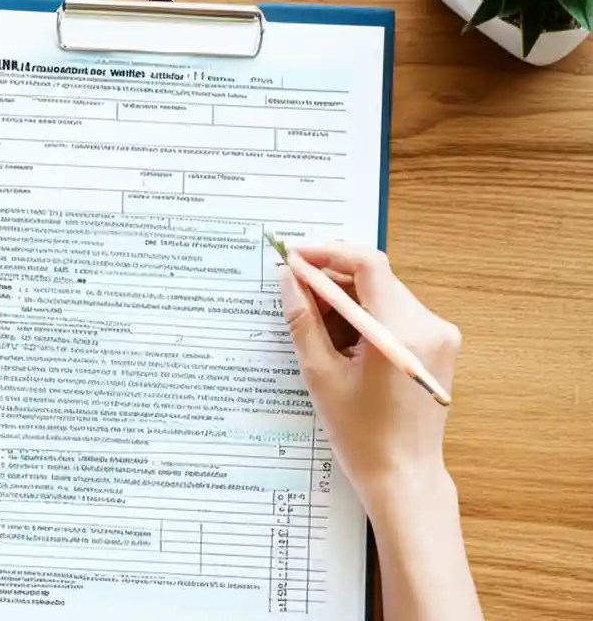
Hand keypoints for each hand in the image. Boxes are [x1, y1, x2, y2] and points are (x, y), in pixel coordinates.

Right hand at [278, 244, 461, 509]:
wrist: (404, 476)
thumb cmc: (362, 435)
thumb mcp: (321, 374)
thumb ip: (304, 320)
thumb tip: (289, 280)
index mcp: (402, 330)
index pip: (367, 264)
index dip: (328, 253)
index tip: (295, 256)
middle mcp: (430, 324)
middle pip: (375, 278)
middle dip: (331, 281)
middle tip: (294, 295)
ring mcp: (439, 334)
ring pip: (383, 295)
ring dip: (347, 301)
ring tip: (316, 329)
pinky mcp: (438, 345)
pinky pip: (395, 314)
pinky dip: (365, 317)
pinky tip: (342, 344)